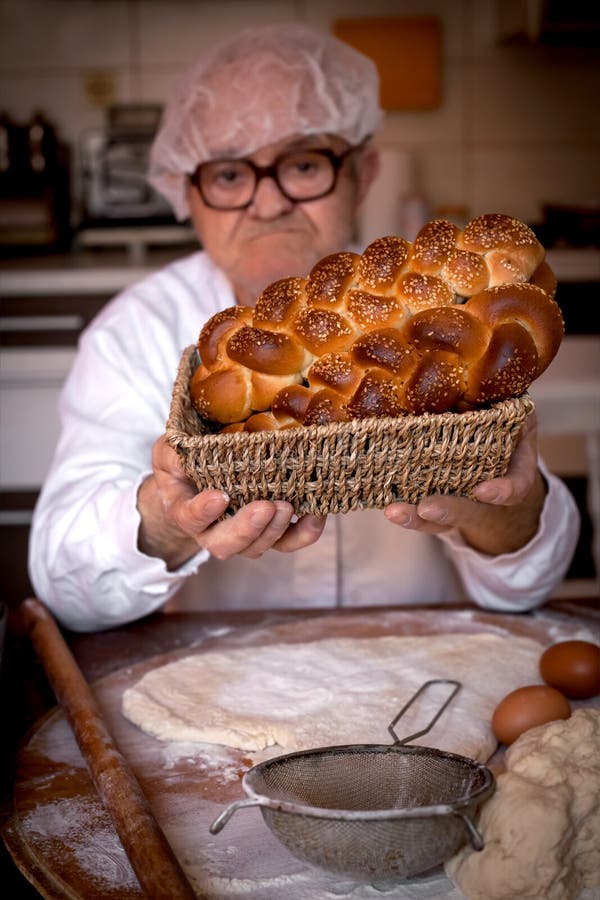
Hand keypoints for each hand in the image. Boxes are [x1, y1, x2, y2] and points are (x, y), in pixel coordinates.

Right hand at [137, 435, 325, 568]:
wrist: (200, 480)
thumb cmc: (183, 463)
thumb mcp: (170, 451)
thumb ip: (173, 452)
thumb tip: (186, 447)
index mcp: (185, 511)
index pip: (189, 518)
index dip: (202, 512)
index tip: (218, 496)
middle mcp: (213, 531)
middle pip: (226, 543)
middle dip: (248, 528)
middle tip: (265, 506)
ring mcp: (244, 535)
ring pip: (258, 546)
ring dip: (275, 529)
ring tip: (287, 505)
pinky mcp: (270, 532)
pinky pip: (288, 541)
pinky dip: (304, 533)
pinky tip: (316, 515)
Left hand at [384, 412, 546, 555]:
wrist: (485, 431)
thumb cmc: (499, 414)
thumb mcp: (512, 409)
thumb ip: (503, 409)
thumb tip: (476, 384)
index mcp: (513, 465)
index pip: (517, 486)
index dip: (503, 491)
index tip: (483, 491)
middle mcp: (486, 490)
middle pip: (470, 511)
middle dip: (449, 510)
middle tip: (426, 508)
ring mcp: (458, 500)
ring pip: (440, 519)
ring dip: (416, 517)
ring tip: (394, 512)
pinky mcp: (432, 499)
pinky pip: (419, 512)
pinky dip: (404, 511)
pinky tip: (387, 507)